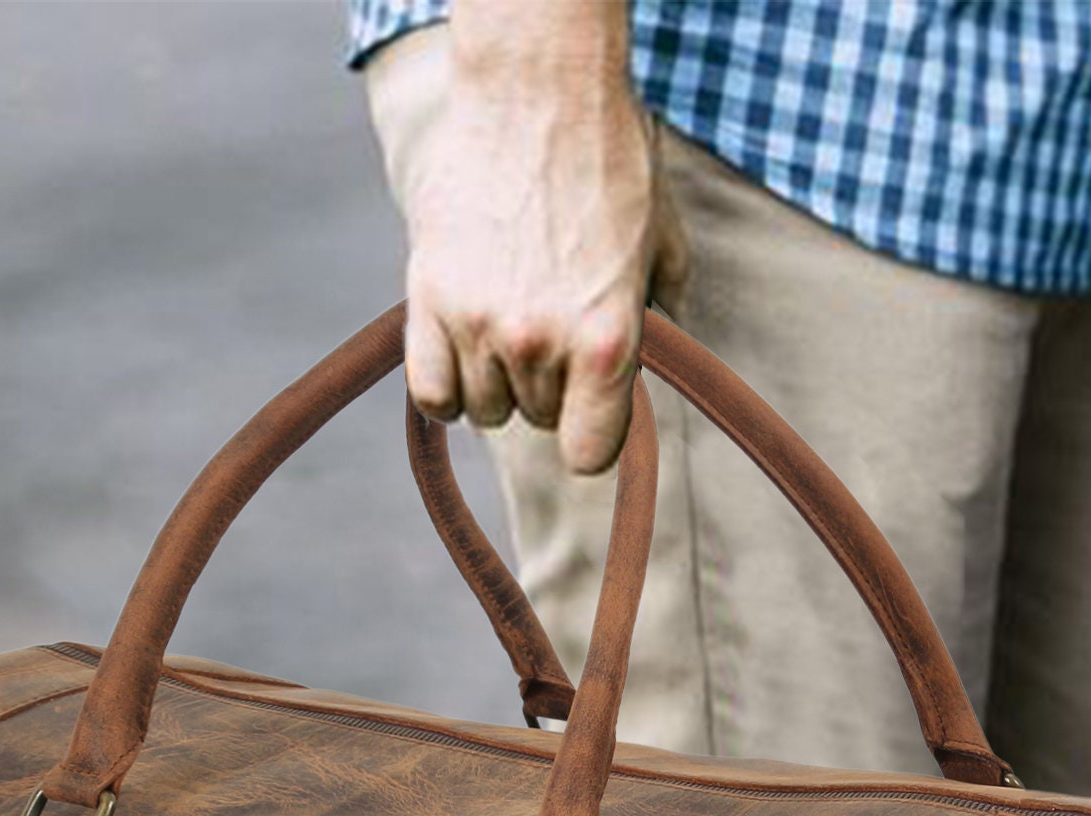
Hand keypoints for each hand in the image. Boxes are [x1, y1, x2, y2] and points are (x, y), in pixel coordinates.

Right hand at [386, 1, 685, 474]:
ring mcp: (479, 322)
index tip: (591, 412)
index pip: (590, 454)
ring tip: (510, 323)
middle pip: (537, 420)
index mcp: (605, 339)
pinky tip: (462, 353)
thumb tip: (652, 371)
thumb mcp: (661, 245)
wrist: (538, 87)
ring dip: (497, 380)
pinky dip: (446, 385)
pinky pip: (430, 392)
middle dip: (550, 388)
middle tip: (554, 327)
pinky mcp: (430, 296)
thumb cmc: (610, 159)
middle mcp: (540, 342)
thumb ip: (660, 320)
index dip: (593, 435)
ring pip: (485, 408)